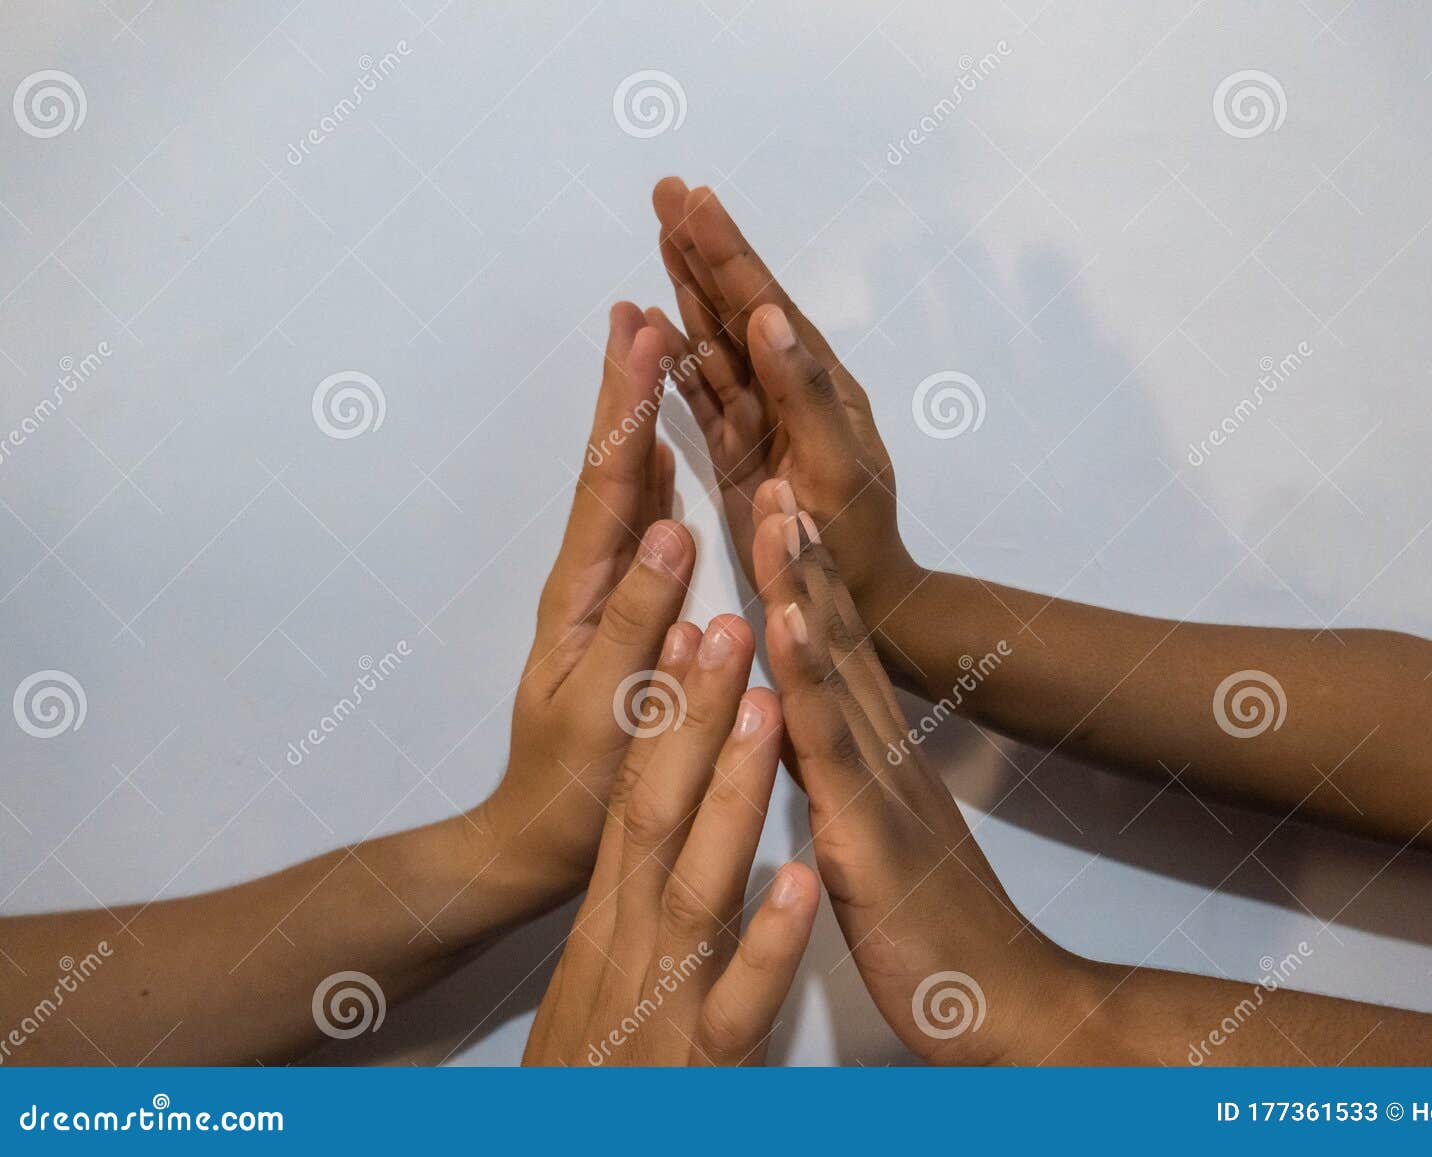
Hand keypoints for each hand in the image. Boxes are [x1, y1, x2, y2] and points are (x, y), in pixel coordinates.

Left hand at [472, 303, 696, 905]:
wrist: (535, 843)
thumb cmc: (575, 790)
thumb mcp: (606, 708)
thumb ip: (638, 618)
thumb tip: (673, 526)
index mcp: (582, 596)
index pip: (607, 483)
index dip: (626, 407)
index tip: (643, 331)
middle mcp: (586, 584)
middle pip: (609, 469)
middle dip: (623, 389)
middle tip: (637, 311)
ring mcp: (601, 597)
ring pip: (623, 492)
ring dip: (634, 421)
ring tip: (648, 359)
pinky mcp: (621, 618)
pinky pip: (639, 531)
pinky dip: (651, 481)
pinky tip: (667, 460)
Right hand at [523, 613, 819, 1064]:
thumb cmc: (597, 1088)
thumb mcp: (601, 981)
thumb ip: (630, 906)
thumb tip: (650, 830)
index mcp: (609, 926)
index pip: (633, 800)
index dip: (660, 717)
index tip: (689, 632)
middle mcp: (624, 953)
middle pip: (653, 817)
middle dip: (689, 719)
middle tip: (724, 623)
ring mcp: (659, 1011)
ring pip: (693, 888)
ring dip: (729, 796)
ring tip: (763, 710)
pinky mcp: (699, 1072)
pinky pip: (736, 1003)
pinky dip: (766, 940)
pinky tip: (800, 881)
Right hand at [649, 178, 919, 627]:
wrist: (864, 601)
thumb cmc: (859, 542)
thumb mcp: (838, 469)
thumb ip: (806, 394)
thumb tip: (769, 318)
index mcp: (818, 385)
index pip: (766, 303)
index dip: (729, 251)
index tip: (694, 199)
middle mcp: (788, 390)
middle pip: (736, 306)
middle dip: (703, 250)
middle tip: (666, 193)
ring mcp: (761, 419)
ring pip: (716, 340)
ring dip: (688, 290)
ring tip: (660, 239)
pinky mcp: (740, 451)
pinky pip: (703, 393)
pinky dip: (676, 359)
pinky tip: (653, 330)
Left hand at [751, 507, 1093, 1064]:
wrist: (1012, 1007)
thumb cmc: (939, 932)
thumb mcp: (880, 838)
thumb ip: (849, 781)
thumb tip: (810, 734)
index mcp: (871, 759)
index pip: (832, 652)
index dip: (804, 576)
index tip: (780, 504)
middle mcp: (878, 755)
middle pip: (833, 637)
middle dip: (801, 551)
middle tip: (776, 468)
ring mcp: (878, 785)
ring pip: (830, 669)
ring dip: (802, 583)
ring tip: (780, 507)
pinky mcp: (871, 833)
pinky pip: (831, 747)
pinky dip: (807, 678)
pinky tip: (786, 623)